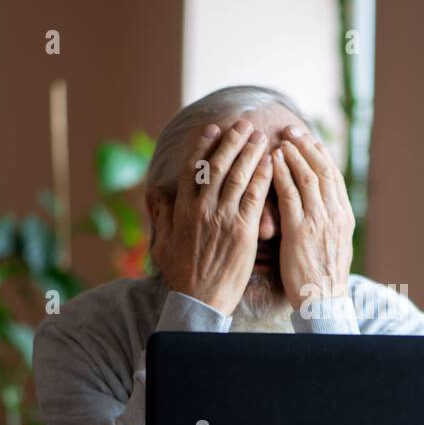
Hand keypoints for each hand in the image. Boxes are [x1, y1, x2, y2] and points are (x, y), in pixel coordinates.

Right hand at [149, 119, 272, 314]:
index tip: (212, 129)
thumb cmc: (181, 275)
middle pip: (218, 166)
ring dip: (249, 152)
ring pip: (238, 176)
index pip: (192, 169)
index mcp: (182, 210)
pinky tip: (270, 162)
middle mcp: (202, 209)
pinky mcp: (244, 231)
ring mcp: (224, 218)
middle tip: (242, 123)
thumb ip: (161, 214)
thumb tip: (153, 192)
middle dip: (231, 141)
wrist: (200, 301)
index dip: (202, 146)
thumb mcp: (162, 243)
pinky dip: (262, 176)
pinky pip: (255, 197)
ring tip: (258, 135)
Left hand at [272, 126, 354, 310]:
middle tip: (292, 130)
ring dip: (293, 154)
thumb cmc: (322, 278)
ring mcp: (319, 221)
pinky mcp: (301, 230)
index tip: (310, 140)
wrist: (323, 301)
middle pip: (323, 169)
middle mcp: (334, 214)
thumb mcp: (332, 244)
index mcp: (343, 216)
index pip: (334, 176)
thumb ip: (326, 222)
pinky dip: (282, 173)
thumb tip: (319, 207)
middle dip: (307, 146)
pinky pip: (290, 194)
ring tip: (281, 139)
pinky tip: (273, 161)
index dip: (321, 155)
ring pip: (308, 176)